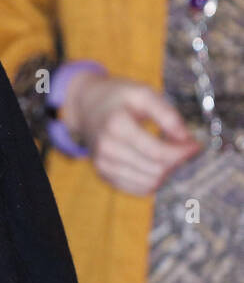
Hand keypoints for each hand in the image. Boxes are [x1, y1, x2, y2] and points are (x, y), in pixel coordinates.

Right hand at [64, 72, 201, 194]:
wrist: (87, 106)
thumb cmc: (118, 98)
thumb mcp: (143, 94)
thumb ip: (167, 114)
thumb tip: (186, 139)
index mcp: (117, 126)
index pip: (158, 153)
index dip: (182, 153)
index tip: (196, 145)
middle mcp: (107, 149)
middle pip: (156, 170)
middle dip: (177, 163)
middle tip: (185, 150)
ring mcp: (103, 164)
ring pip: (149, 184)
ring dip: (166, 173)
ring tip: (170, 155)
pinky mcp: (104, 174)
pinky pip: (138, 189)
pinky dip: (153, 180)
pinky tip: (156, 164)